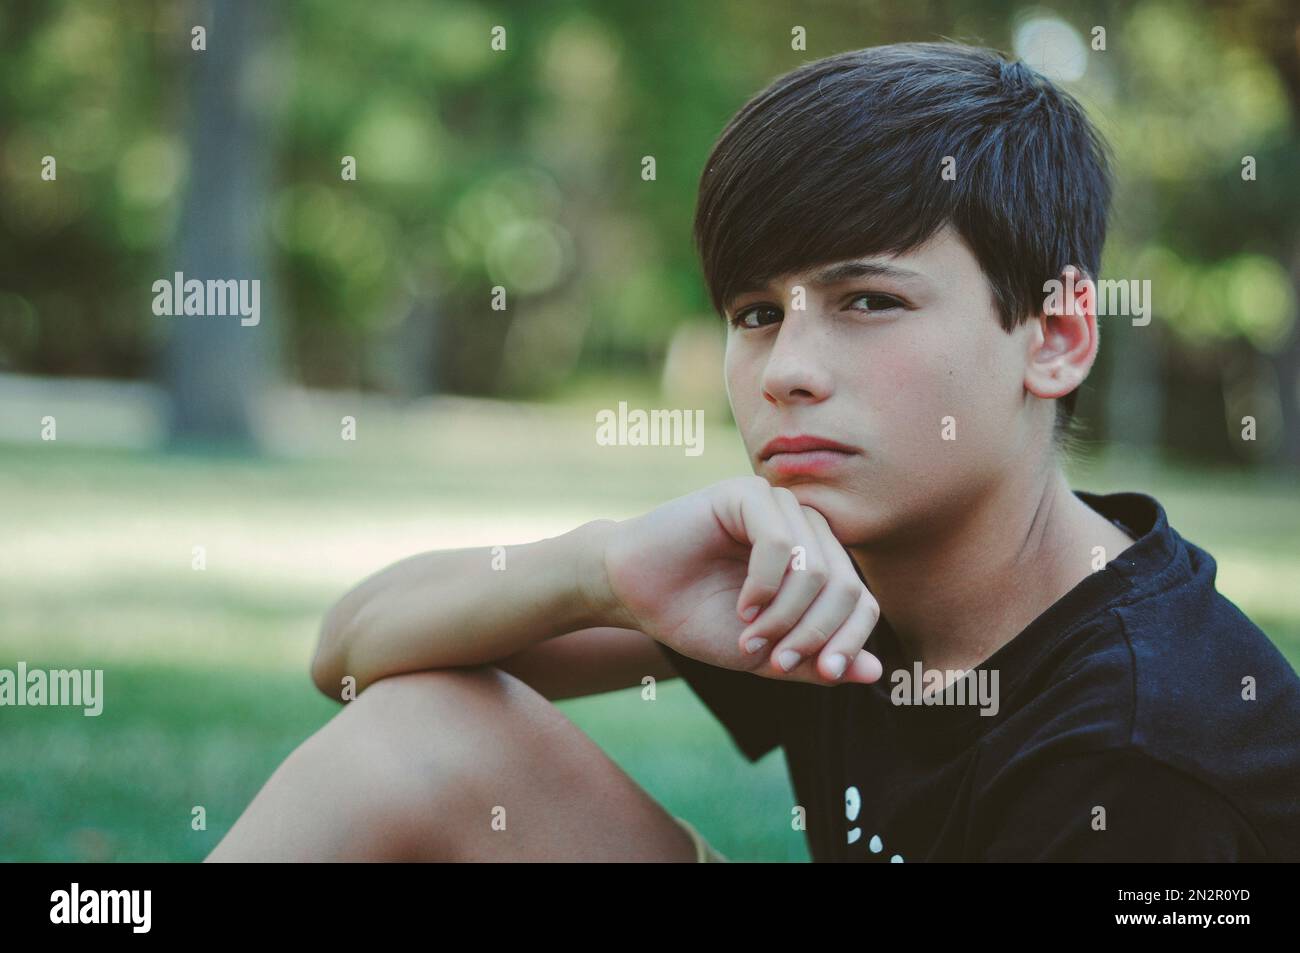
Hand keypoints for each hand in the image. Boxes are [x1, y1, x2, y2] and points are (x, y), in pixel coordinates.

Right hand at [596, 476, 881, 684]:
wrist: (634, 594)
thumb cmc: (698, 619)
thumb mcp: (767, 654)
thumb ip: (818, 662)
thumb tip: (878, 672)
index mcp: (818, 561)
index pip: (863, 602)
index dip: (850, 642)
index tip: (824, 674)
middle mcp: (807, 529)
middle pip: (846, 587)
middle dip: (814, 635)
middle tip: (777, 661)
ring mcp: (779, 507)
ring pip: (816, 569)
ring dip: (785, 616)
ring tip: (751, 636)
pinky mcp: (747, 493)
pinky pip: (781, 544)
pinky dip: (764, 586)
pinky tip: (743, 606)